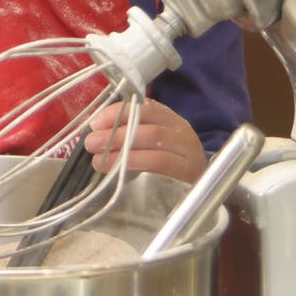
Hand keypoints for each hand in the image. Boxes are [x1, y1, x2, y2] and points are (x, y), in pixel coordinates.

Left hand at [83, 98, 205, 182]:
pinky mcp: (190, 173)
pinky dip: (136, 163)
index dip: (118, 112)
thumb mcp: (151, 143)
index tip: (95, 123)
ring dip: (122, 150)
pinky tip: (118, 171)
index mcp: (169, 118)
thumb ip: (129, 134)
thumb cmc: (170, 162)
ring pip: (153, 142)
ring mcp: (188, 151)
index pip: (143, 106)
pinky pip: (161, 163)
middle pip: (147, 125)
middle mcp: (181, 131)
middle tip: (91, 143)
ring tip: (98, 160)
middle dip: (115, 133)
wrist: (205, 188)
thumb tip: (95, 132)